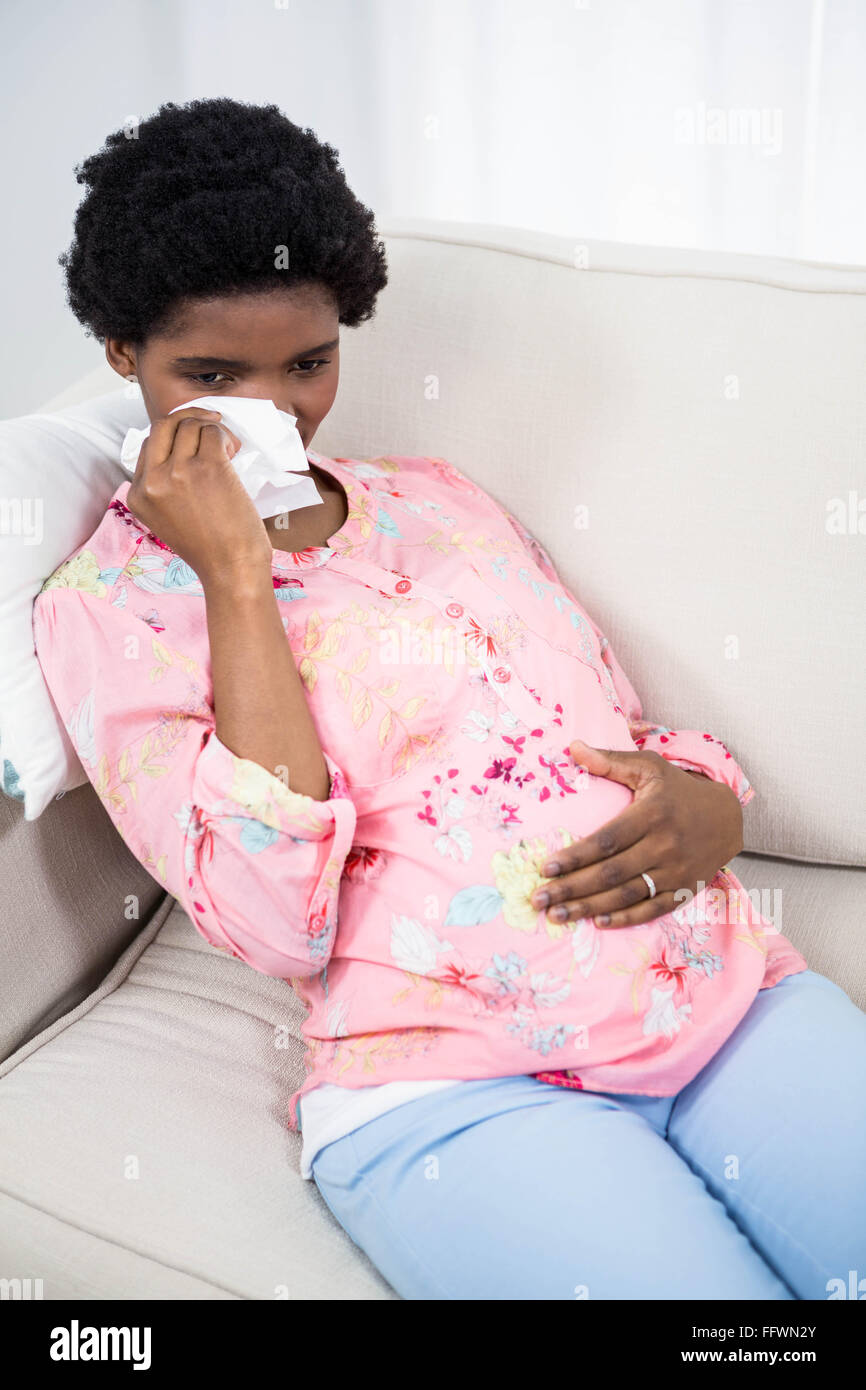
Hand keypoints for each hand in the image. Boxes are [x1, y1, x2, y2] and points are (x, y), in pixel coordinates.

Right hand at [125, 406, 273, 583]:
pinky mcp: (207, 467)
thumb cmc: (210, 548)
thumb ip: (163, 488)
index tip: (194, 440)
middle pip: (163, 426)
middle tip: (211, 424)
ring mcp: (178, 472)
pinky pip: (212, 433)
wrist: (232, 569)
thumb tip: (181, 447)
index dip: (173, 436)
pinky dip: (225, 436)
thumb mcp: (167, 519)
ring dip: (212, 429)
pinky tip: (234, 452)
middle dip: (187, 417)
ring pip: (190, 425)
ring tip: (229, 448)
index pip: (148, 446)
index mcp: (138, 495)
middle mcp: (152, 482)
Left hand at [530, 739, 743, 928]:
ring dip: (590, 908)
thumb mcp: (649, 767)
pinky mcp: (685, 890)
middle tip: (538, 899)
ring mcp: (676, 872)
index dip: (575, 856)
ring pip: (627, 895)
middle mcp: (665, 845)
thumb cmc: (678, 790)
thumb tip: (572, 747)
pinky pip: (652, 910)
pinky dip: (626, 918)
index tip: (545, 868)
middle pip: (611, 873)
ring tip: (557, 915)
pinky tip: (598, 922)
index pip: (607, 840)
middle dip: (572, 888)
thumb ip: (610, 761)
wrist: (728, 817)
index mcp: (652, 814)